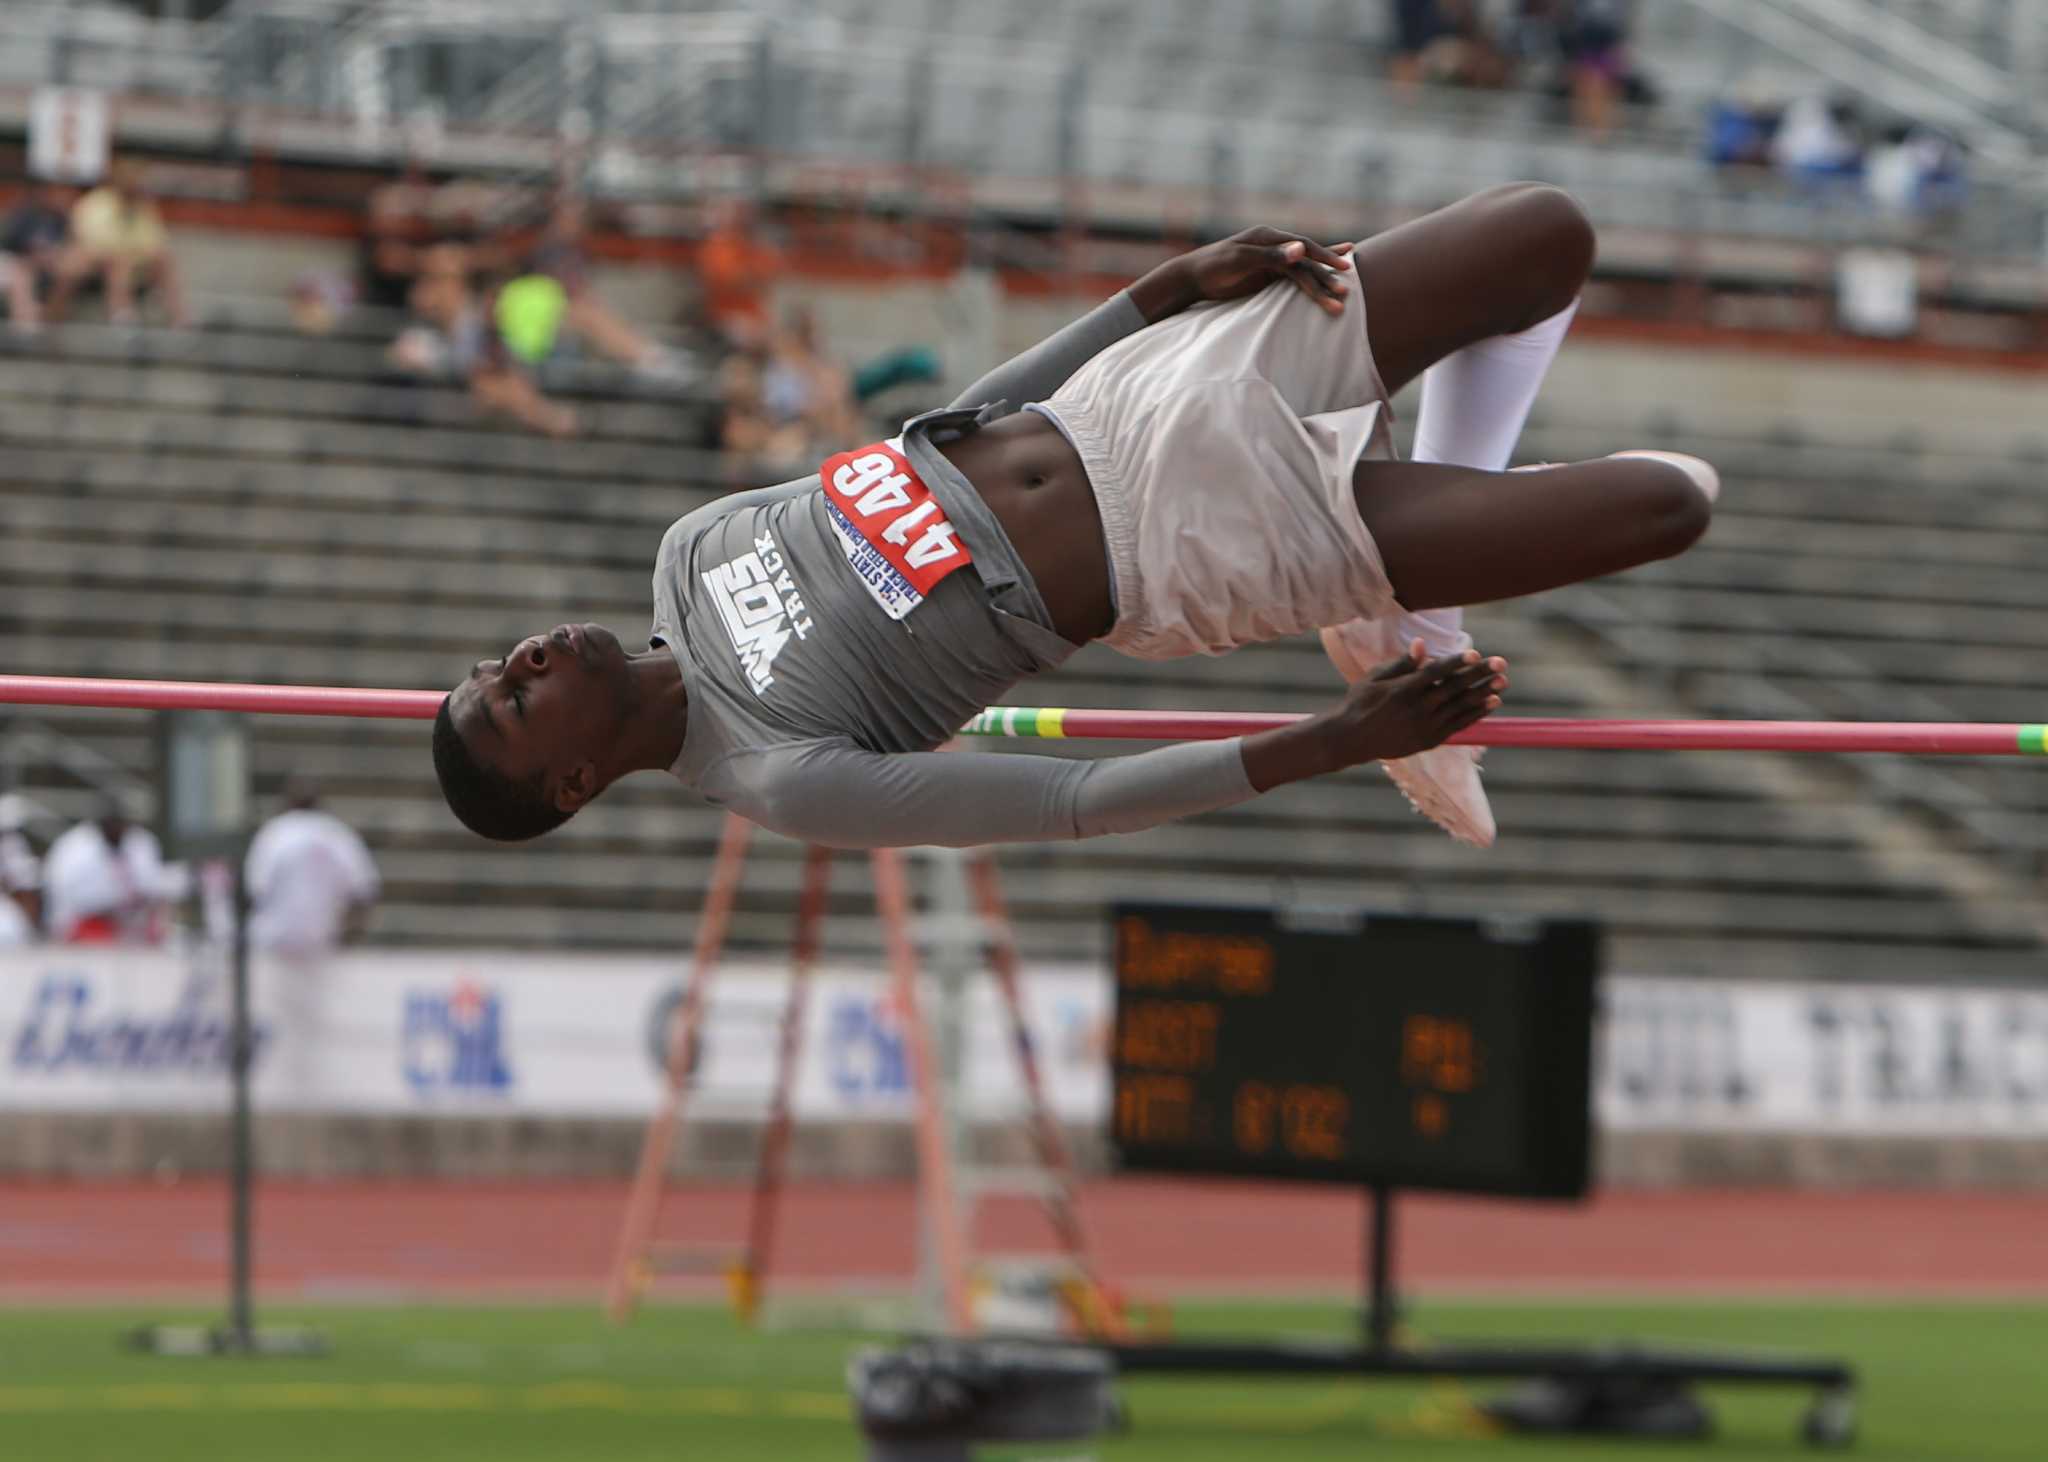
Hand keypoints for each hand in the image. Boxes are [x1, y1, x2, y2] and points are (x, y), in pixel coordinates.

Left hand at [1133, 227, 1354, 321]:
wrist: (1192, 277)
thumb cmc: (1212, 266)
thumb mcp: (1240, 261)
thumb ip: (1269, 256)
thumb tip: (1300, 248)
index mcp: (1268, 237)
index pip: (1303, 247)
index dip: (1324, 257)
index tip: (1342, 269)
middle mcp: (1274, 245)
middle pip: (1306, 262)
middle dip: (1325, 279)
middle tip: (1346, 293)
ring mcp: (1272, 260)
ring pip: (1303, 272)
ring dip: (1321, 286)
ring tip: (1342, 297)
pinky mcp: (1269, 274)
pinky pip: (1295, 276)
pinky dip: (1312, 277)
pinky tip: (1329, 272)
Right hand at [1324, 641, 1505, 767]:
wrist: (1350, 739)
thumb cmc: (1361, 702)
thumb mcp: (1375, 678)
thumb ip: (1403, 663)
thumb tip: (1423, 644)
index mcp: (1403, 689)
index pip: (1436, 673)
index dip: (1457, 662)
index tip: (1475, 653)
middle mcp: (1417, 709)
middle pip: (1455, 688)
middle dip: (1480, 674)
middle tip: (1501, 663)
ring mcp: (1425, 726)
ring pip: (1461, 707)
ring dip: (1484, 693)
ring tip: (1503, 681)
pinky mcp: (1430, 740)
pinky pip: (1459, 724)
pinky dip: (1477, 713)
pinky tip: (1492, 702)